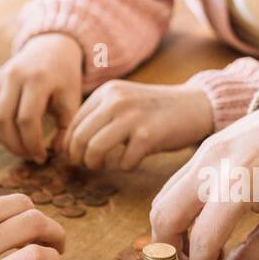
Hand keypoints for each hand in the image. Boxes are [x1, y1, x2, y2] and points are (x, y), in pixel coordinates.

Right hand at [0, 32, 83, 162]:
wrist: (50, 47)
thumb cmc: (65, 77)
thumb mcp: (72, 99)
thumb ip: (67, 126)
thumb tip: (58, 152)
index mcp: (38, 79)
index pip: (27, 119)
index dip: (32, 143)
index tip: (42, 156)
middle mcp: (14, 76)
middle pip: (4, 120)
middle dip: (15, 145)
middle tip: (29, 156)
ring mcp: (1, 78)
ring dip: (4, 140)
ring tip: (21, 150)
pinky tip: (14, 138)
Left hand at [62, 80, 214, 170]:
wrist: (196, 106)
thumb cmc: (156, 111)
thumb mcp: (124, 104)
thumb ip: (98, 118)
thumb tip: (62, 146)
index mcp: (108, 91)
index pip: (73, 122)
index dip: (69, 145)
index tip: (75, 156)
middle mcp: (117, 100)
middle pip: (79, 137)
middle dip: (78, 158)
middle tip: (87, 165)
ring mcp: (132, 117)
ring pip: (94, 149)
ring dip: (95, 164)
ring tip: (104, 165)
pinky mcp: (148, 136)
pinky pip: (123, 162)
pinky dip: (125, 167)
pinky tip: (134, 161)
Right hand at [149, 100, 258, 259]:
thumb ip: (258, 252)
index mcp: (240, 186)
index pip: (202, 239)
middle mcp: (212, 167)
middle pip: (165, 217)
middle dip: (170, 254)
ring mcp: (202, 153)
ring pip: (162, 199)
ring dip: (168, 233)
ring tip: (192, 256)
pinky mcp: (202, 149)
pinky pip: (174, 185)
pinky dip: (176, 212)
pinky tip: (197, 230)